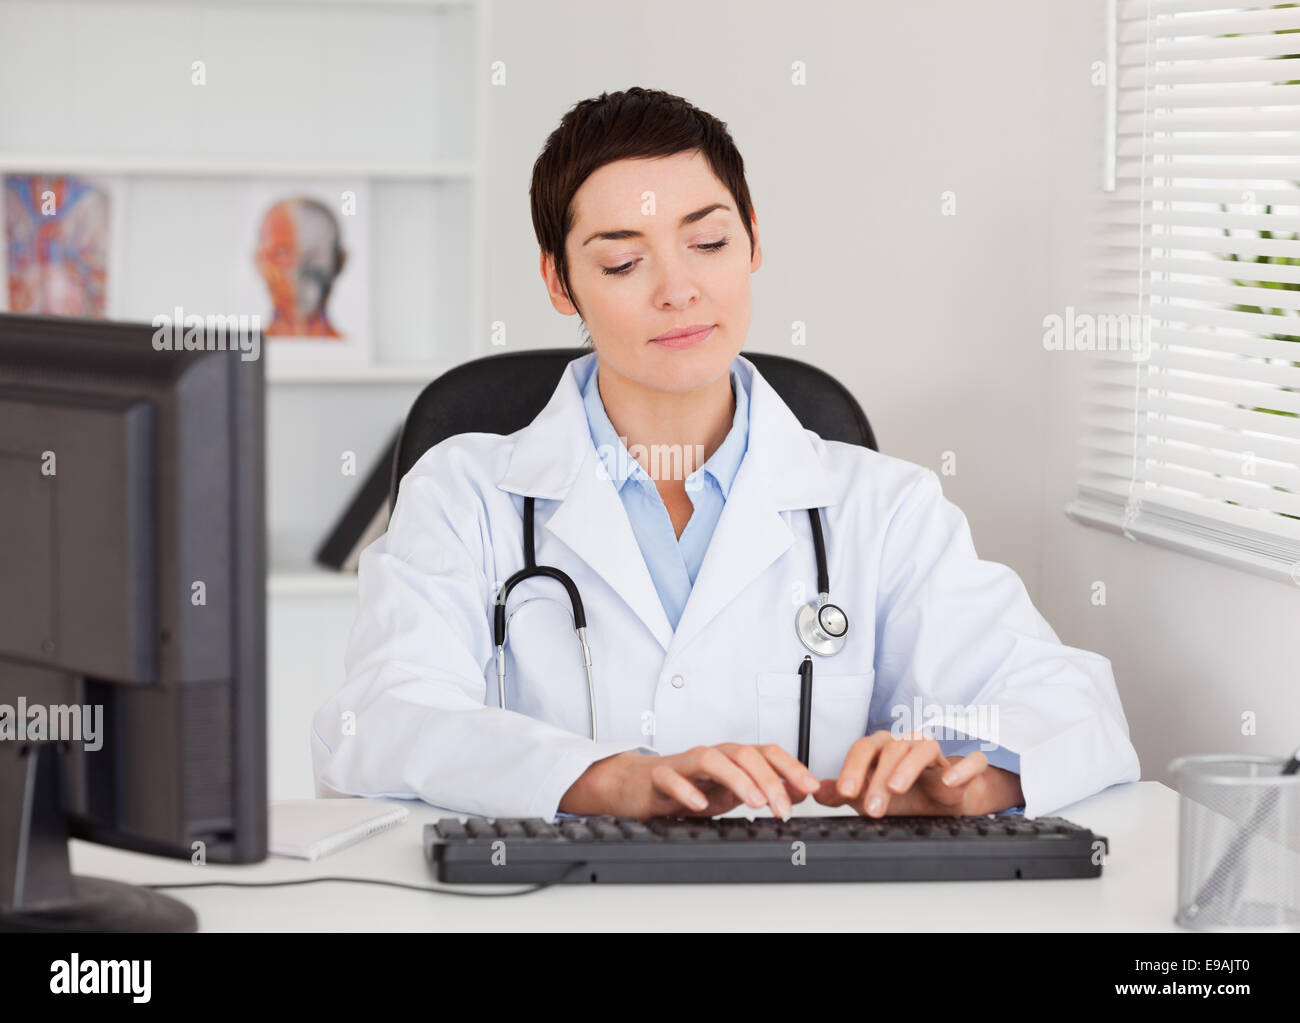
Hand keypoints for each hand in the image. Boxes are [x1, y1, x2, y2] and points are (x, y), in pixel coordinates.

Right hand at [560, 743, 820, 818]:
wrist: (637, 786)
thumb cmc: (687, 787)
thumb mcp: (731, 792)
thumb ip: (764, 788)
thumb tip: (800, 790)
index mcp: (732, 758)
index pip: (767, 752)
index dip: (791, 767)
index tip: (811, 788)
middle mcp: (712, 755)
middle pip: (744, 754)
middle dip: (769, 779)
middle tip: (783, 808)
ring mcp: (685, 764)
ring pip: (712, 759)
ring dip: (736, 778)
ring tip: (753, 801)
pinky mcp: (659, 776)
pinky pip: (672, 777)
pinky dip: (687, 789)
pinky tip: (700, 804)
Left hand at [812, 730, 997, 816]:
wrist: (941, 804)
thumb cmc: (903, 795)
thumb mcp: (868, 796)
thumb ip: (842, 792)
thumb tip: (815, 792)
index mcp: (883, 748)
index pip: (864, 749)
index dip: (853, 768)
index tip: (845, 791)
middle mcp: (908, 744)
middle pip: (891, 750)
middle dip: (877, 778)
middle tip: (870, 808)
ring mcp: (937, 754)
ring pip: (923, 749)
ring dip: (908, 768)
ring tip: (895, 789)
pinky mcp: (965, 769)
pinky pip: (970, 762)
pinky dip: (962, 769)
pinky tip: (949, 780)